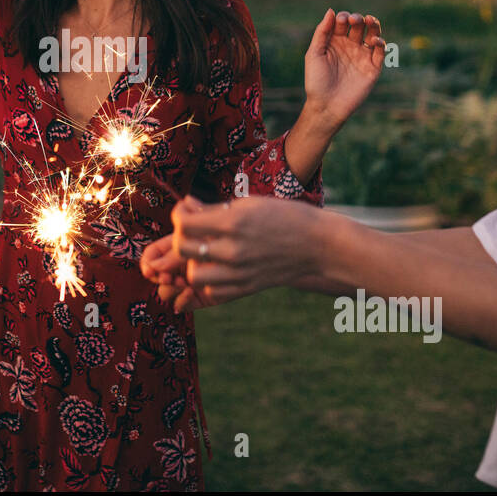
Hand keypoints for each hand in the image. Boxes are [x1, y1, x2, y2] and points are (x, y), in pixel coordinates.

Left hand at [141, 196, 334, 311]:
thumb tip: (186, 206)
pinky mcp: (246, 288)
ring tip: (204, 251)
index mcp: (234, 221)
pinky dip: (208, 281)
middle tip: (191, 230)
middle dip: (181, 237)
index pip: (184, 223)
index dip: (179, 214)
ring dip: (192, 263)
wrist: (318, 245)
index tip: (186, 210)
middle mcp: (233, 249)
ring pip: (193, 276)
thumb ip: (214, 209)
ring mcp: (239, 273)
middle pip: (183, 249)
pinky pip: (212, 292)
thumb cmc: (284, 216)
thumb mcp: (249, 203)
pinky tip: (216, 267)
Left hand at [303, 9, 385, 130]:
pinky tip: (375, 40)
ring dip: (374, 25)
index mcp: (335, 41)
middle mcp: (350, 47)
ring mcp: (362, 56)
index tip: (341, 20)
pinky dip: (381, 44)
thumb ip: (322, 32)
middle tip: (355, 20)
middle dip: (358, 19)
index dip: (343, 18)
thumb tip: (331, 10)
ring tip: (370, 21)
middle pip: (359, 26)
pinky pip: (380, 53)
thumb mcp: (314, 54)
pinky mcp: (373, 68)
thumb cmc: (316, 80)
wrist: (326, 106)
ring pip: (372, 35)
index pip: (342, 23)